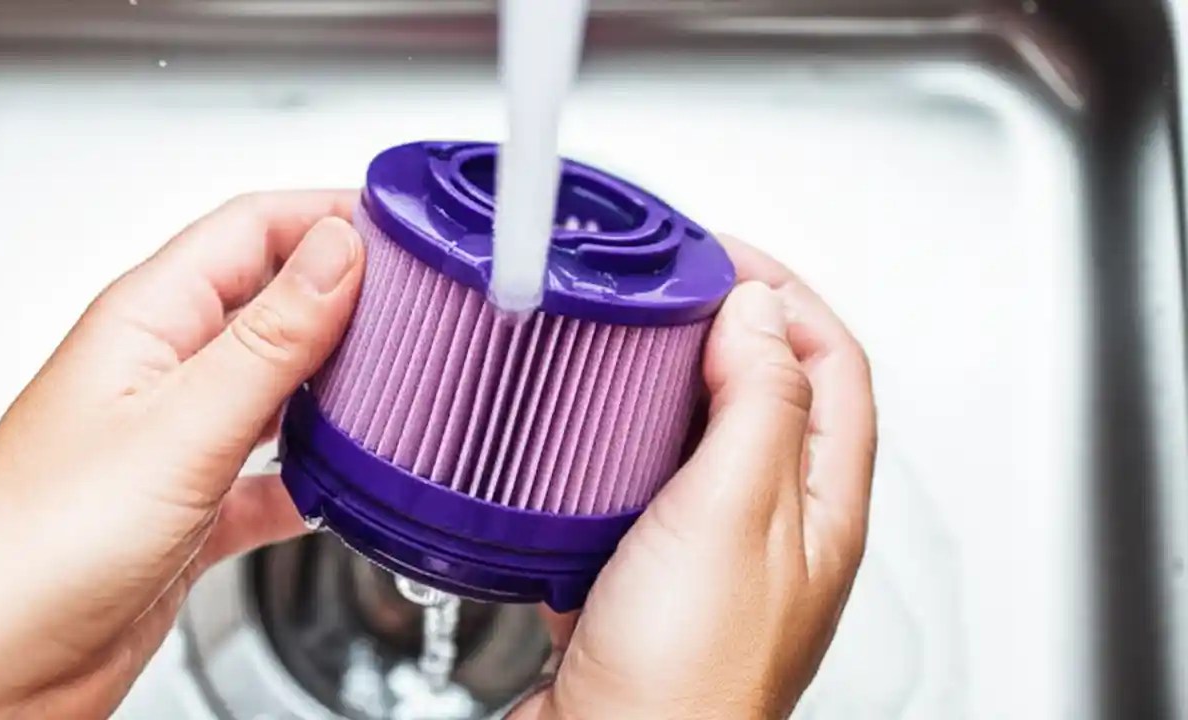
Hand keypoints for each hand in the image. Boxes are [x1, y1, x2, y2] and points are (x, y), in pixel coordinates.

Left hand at [0, 191, 364, 717]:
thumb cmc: (43, 545)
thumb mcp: (184, 425)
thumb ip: (272, 337)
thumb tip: (339, 250)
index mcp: (147, 322)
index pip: (252, 227)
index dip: (328, 215)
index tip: (402, 230)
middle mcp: (163, 372)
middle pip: (270, 300)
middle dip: (347, 296)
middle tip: (418, 309)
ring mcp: (178, 440)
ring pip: (276, 385)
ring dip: (336, 382)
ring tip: (396, 386)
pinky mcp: (191, 508)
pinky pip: (270, 473)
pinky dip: (313, 475)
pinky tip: (343, 490)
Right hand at [513, 238, 876, 718]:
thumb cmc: (686, 680)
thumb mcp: (734, 512)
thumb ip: (759, 403)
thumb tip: (760, 310)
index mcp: (819, 505)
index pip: (832, 362)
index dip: (783, 293)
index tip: (715, 254)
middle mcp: (773, 527)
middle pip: (768, 392)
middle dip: (719, 326)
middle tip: (659, 288)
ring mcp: (707, 554)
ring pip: (695, 438)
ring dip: (659, 384)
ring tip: (615, 347)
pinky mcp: (642, 578)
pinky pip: (634, 489)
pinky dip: (605, 451)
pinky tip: (570, 445)